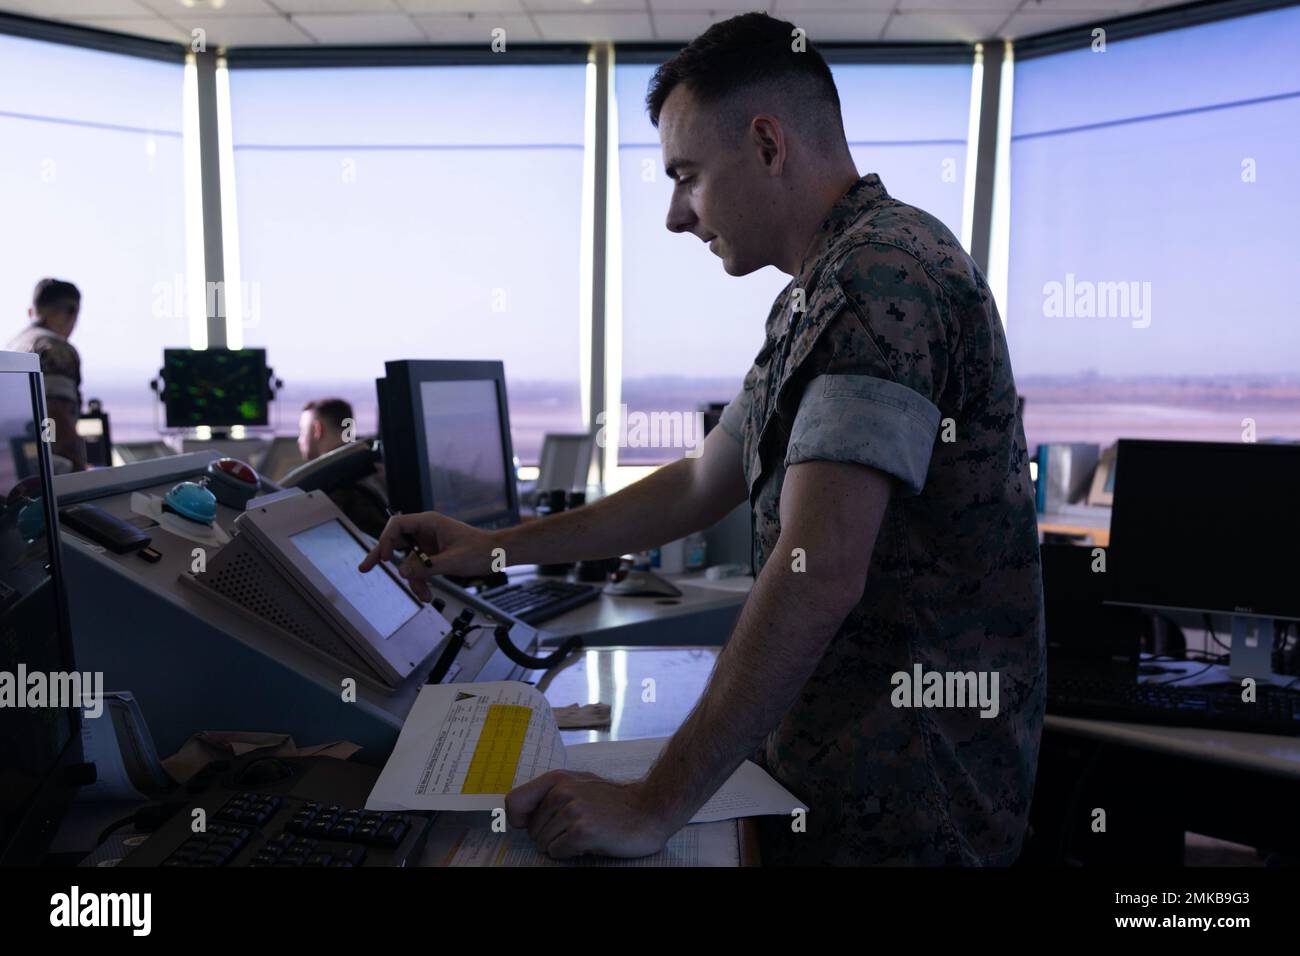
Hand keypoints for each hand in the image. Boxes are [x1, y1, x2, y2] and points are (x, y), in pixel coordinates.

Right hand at [357, 511, 497, 600]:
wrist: (499, 555)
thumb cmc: (482, 550)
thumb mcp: (454, 561)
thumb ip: (427, 567)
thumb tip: (401, 573)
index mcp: (429, 522)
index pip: (398, 525)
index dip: (387, 539)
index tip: (387, 557)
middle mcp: (426, 531)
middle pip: (395, 541)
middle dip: (383, 556)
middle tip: (365, 568)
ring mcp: (429, 544)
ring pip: (407, 560)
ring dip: (411, 579)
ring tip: (422, 595)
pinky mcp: (433, 556)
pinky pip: (418, 568)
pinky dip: (420, 582)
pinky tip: (426, 594)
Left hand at [505, 770, 672, 859]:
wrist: (649, 810)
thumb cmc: (613, 803)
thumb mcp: (580, 785)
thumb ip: (550, 793)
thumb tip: (516, 813)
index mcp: (558, 779)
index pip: (514, 802)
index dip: (518, 819)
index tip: (529, 826)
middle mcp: (562, 791)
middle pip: (532, 830)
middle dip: (549, 836)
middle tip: (574, 829)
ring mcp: (572, 810)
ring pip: (544, 843)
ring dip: (562, 845)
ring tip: (586, 834)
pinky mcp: (582, 831)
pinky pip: (557, 852)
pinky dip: (571, 853)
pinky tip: (590, 842)